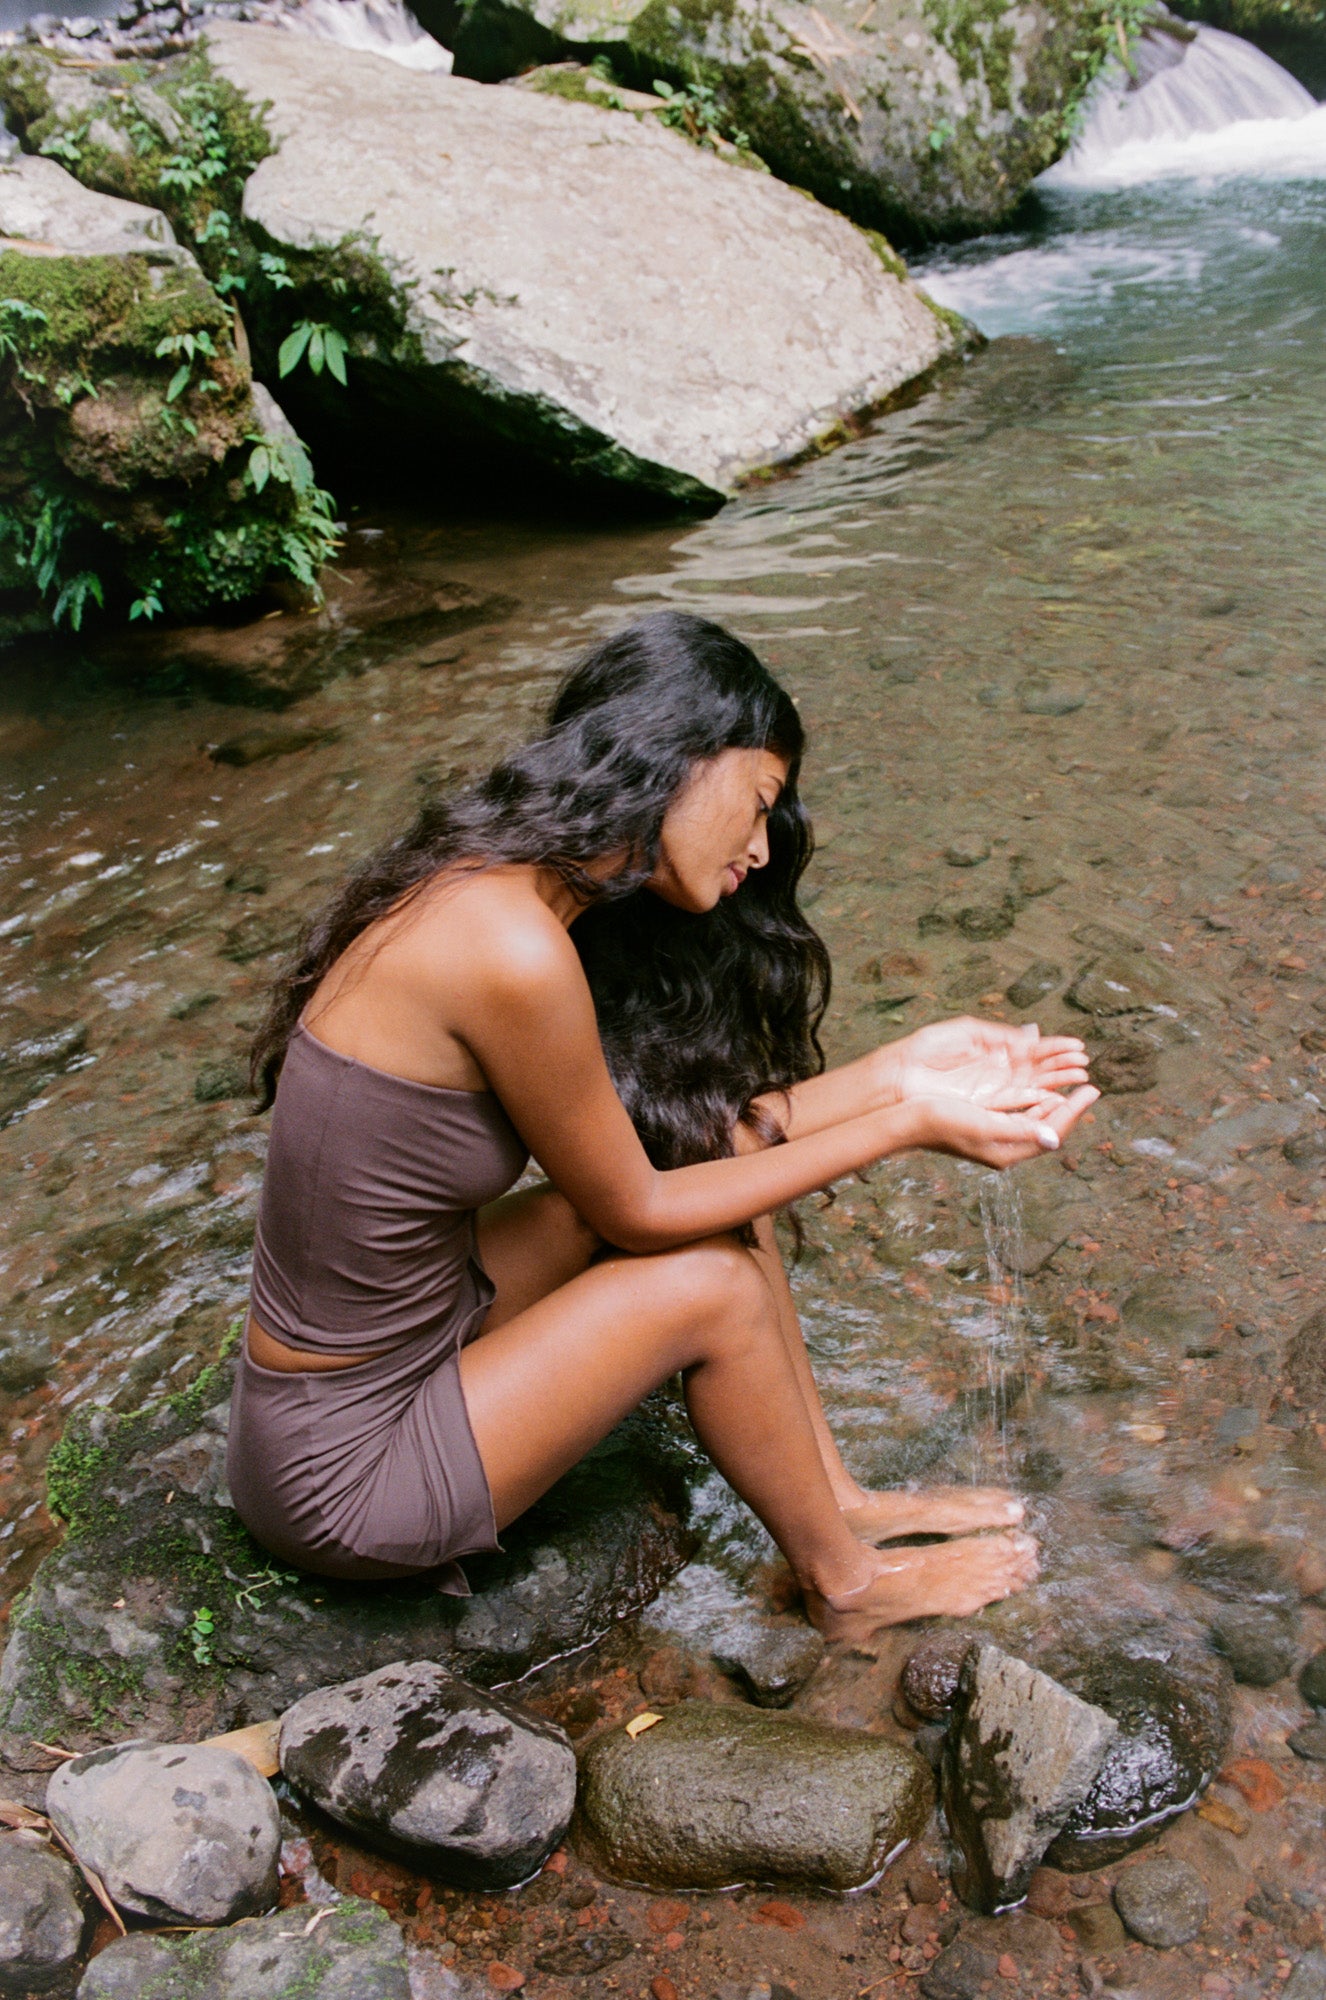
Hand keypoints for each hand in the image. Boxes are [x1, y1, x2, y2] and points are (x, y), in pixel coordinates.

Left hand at [884, 1017, 1091, 1117]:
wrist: (900, 1075)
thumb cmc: (927, 1050)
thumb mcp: (968, 1032)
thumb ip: (1000, 1035)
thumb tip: (1031, 1036)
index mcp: (995, 1056)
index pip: (1034, 1054)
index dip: (1056, 1051)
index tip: (1078, 1047)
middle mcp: (998, 1078)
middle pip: (1039, 1075)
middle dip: (1063, 1069)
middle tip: (1085, 1064)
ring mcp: (993, 1096)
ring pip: (1034, 1092)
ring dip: (1058, 1085)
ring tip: (1080, 1075)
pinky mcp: (985, 1112)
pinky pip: (1019, 1108)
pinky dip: (1040, 1103)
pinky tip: (1058, 1096)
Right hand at [908, 1083, 1098, 1168]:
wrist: (905, 1119)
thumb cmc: (940, 1119)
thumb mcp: (983, 1122)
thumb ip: (1019, 1128)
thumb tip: (1055, 1138)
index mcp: (1007, 1150)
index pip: (1052, 1131)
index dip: (1074, 1110)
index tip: (1093, 1089)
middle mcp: (1005, 1147)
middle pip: (1049, 1127)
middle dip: (1070, 1107)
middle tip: (1090, 1086)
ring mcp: (996, 1138)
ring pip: (1036, 1120)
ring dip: (1056, 1103)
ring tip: (1072, 1087)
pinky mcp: (987, 1126)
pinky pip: (1022, 1115)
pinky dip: (1036, 1101)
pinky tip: (1042, 1091)